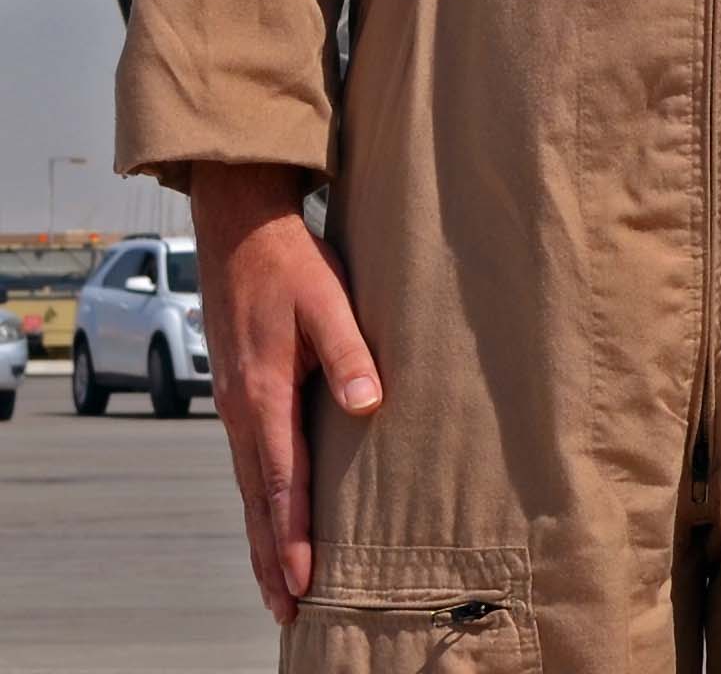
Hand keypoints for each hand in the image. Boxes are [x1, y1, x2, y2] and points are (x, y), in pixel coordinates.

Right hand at [190, 162, 381, 625]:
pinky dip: (257, 500)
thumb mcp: (327, 299)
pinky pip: (247, 462)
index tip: (299, 584)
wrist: (239, 226)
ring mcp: (233, 404)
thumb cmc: (290, 262)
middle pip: (258, 500)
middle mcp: (241, 410)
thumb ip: (350, 351)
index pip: (281, 482)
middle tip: (283, 612)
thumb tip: (368, 405)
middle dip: (270, 557)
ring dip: (261, 536)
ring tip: (273, 585)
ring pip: (249, 486)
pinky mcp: (237, 393)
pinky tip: (267, 515)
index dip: (290, 536)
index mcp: (263, 394)